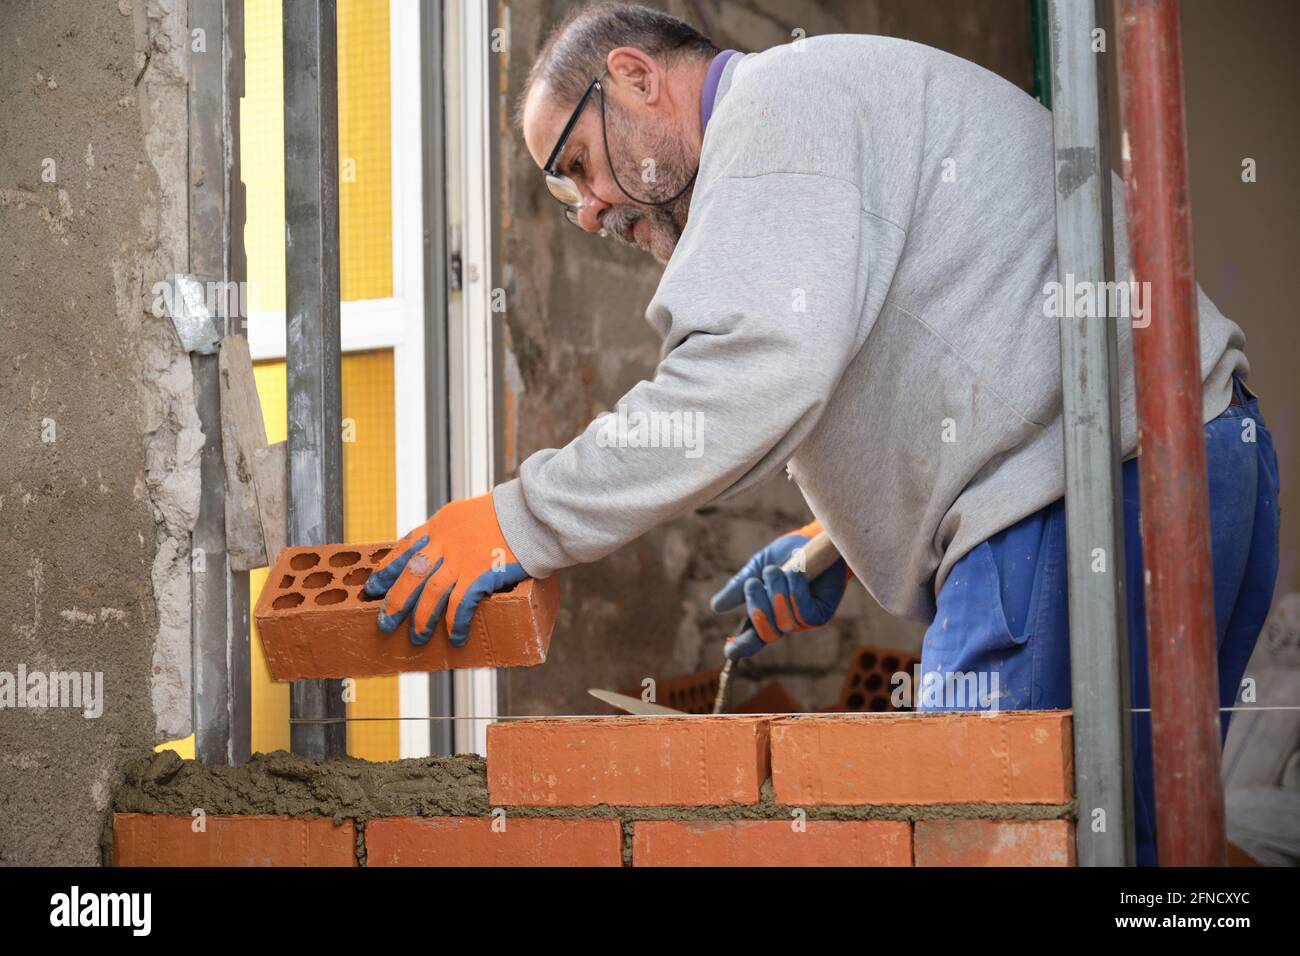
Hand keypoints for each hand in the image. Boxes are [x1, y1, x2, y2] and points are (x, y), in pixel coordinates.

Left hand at [364, 491, 526, 646]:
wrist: (531, 511)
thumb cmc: (508, 514)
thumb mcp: (470, 514)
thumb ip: (455, 533)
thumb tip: (445, 557)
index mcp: (441, 524)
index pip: (405, 547)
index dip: (387, 568)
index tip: (374, 585)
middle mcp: (446, 541)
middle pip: (411, 574)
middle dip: (395, 600)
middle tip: (385, 621)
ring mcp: (462, 558)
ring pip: (431, 593)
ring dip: (421, 618)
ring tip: (417, 637)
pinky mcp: (481, 573)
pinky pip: (460, 604)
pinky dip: (454, 622)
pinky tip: (454, 637)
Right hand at [710, 520, 847, 659]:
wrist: (813, 538)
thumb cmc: (786, 554)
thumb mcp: (756, 569)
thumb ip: (739, 588)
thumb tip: (716, 607)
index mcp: (767, 614)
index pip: (753, 638)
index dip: (742, 647)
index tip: (729, 651)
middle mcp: (785, 621)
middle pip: (766, 633)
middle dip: (757, 609)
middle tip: (753, 583)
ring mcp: (803, 619)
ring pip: (784, 621)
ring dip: (776, 593)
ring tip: (775, 569)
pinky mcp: (821, 613)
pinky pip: (804, 613)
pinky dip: (795, 592)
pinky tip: (794, 573)